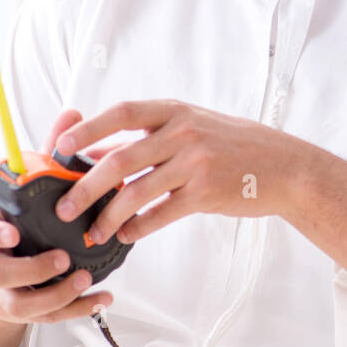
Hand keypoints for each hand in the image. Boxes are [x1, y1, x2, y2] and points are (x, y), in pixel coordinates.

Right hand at [0, 109, 115, 324]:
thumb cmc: (22, 221)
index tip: (12, 232)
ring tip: (82, 278)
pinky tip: (102, 297)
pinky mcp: (28, 312)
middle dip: (30, 269)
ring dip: (54, 295)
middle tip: (60, 259)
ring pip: (23, 304)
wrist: (5, 271)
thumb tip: (74, 114)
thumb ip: (48, 153)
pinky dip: (77, 310)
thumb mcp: (30, 188)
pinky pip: (49, 318)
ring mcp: (8, 293)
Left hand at [51, 99, 313, 245]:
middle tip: (64, 206)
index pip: (121, 113)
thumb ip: (151, 136)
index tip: (59, 147)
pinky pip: (161, 214)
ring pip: (136, 192)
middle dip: (86, 186)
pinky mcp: (206, 193)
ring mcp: (195, 163)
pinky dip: (139, 227)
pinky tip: (128, 235)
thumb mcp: (195, 127)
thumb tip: (100, 150)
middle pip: (120, 159)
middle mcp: (183, 133)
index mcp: (176, 111)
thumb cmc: (236, 146)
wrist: (286, 167)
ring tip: (94, 232)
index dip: (87, 129)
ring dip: (108, 216)